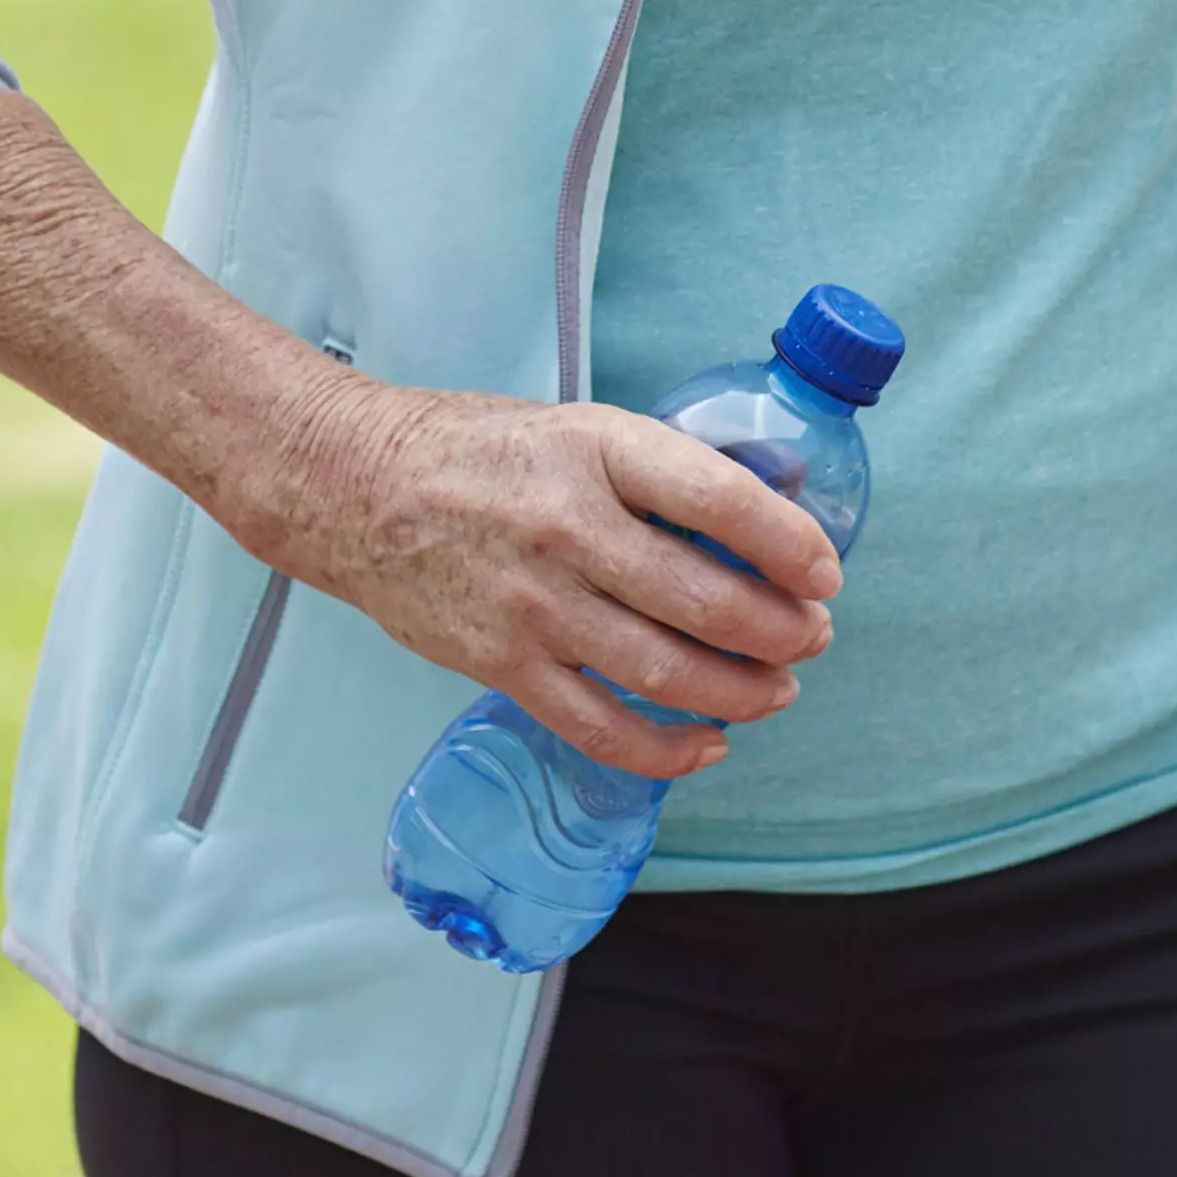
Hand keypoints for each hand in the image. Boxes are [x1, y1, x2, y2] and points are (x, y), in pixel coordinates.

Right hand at [236, 383, 841, 781]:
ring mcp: (534, 604)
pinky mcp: (502, 663)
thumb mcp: (574, 428)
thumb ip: (654, 473)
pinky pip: (600, 726)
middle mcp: (568, 528)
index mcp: (594, 450)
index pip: (719, 498)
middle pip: (704, 600)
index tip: (824, 569)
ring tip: (776, 689)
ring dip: (740, 691)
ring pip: (664, 671)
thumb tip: (760, 516)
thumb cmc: (473, 452)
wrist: (352, 487)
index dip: (788, 543)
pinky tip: (705, 744)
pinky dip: (665, 748)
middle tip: (811, 636)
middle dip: (780, 629)